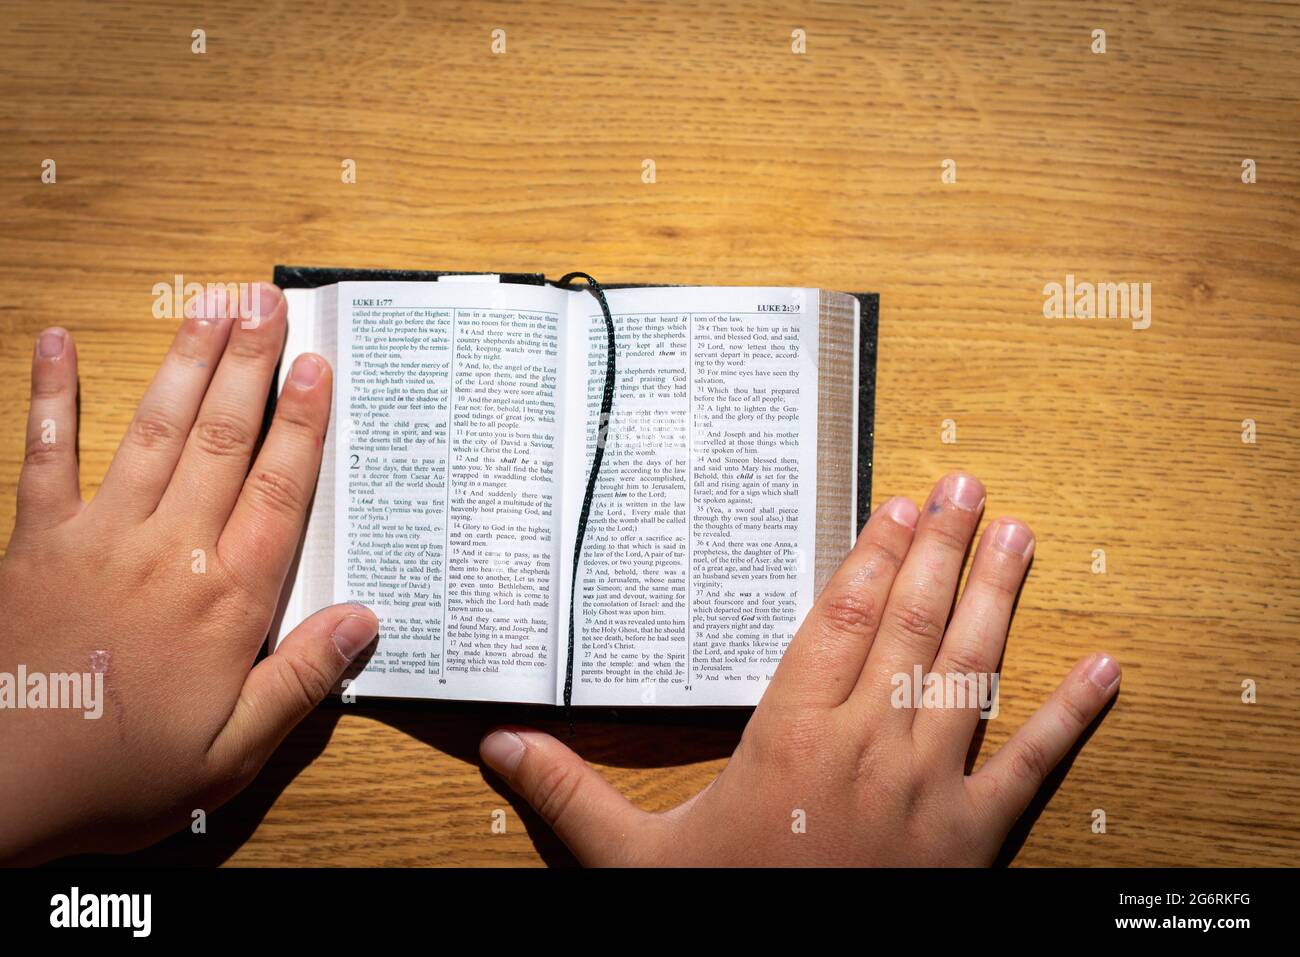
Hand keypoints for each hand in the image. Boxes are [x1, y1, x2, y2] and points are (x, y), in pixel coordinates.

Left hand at [0, 285, 376, 863]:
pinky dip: (51, 397)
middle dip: (249, 364)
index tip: (317, 365)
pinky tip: (55, 343)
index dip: (302, 423)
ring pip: (154, 430)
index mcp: (225, 600)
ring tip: (209, 304)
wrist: (1, 791)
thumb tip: (365, 618)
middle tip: (267, 301)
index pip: (277, 490)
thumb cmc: (122, 775)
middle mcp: (168, 550)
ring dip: (184, 362)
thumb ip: (301, 680)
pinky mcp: (36, 542)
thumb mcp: (232, 753)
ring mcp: (98, 536)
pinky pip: (44, 456)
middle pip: (221, 439)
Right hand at [480, 473, 1120, 864]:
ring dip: (998, 598)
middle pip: (909, 625)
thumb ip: (567, 796)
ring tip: (1017, 534)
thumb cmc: (724, 912)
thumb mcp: (630, 861)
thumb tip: (498, 744)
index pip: (838, 621)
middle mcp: (868, 747)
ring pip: (970, 672)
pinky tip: (1104, 667)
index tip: (897, 506)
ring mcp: (930, 789)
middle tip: (966, 487)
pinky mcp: (977, 837)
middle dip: (941, 550)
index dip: (871, 557)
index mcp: (790, 736)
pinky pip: (1034, 764)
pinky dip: (1072, 714)